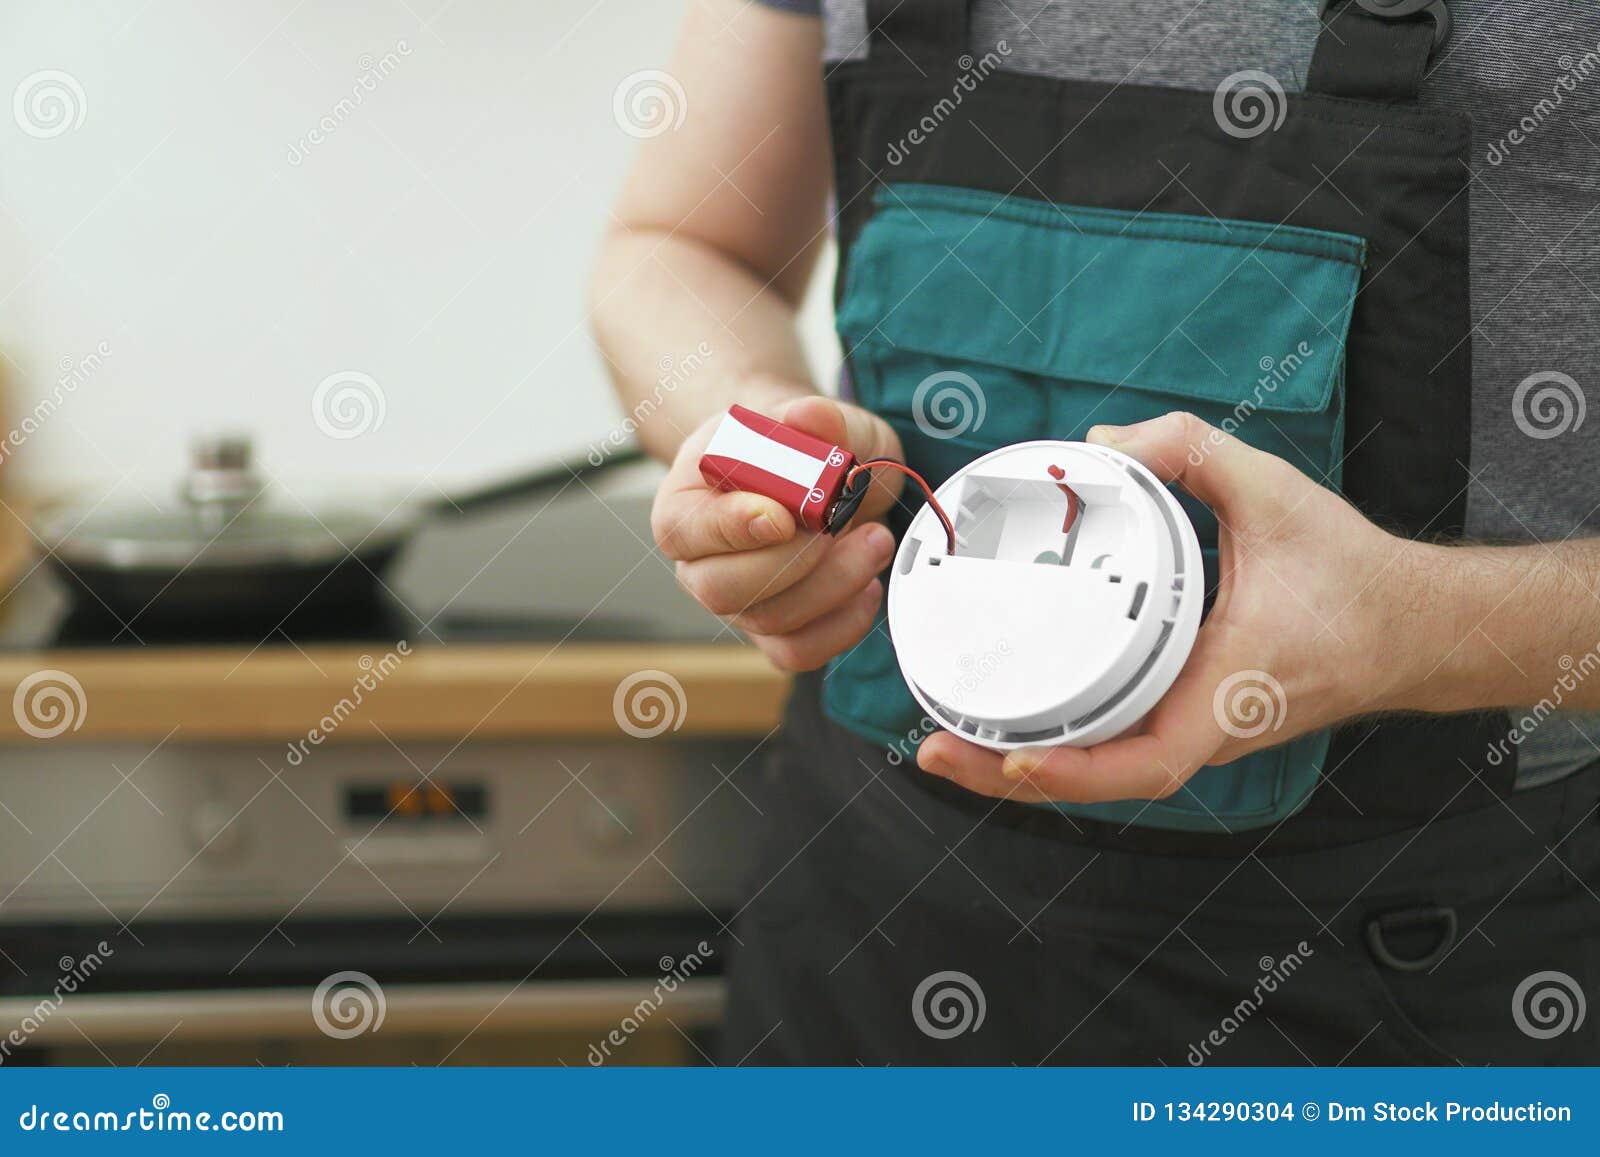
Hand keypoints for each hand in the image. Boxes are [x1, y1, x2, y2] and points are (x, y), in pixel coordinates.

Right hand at [654, 395, 904, 670]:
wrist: (817, 471)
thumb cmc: (802, 445)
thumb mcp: (818, 419)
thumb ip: (818, 416)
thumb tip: (809, 416)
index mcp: (685, 501)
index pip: (685, 530)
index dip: (733, 528)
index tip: (783, 515)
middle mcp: (700, 561)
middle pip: (719, 589)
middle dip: (789, 564)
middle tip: (838, 527)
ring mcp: (737, 602)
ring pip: (767, 621)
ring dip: (829, 587)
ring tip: (873, 540)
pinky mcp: (775, 630)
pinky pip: (796, 651)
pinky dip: (839, 627)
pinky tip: (868, 588)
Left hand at [918, 411, 1430, 803]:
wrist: (1411, 629)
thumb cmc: (1351, 574)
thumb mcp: (1277, 494)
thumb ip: (1193, 449)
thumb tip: (1101, 441)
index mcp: (1230, 693)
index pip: (1148, 762)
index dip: (1075, 770)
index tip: (1012, 756)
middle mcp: (1207, 730)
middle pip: (1097, 780)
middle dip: (1009, 776)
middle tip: (930, 750)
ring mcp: (1196, 734)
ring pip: (1099, 772)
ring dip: (1023, 769)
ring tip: (945, 747)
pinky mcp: (1190, 723)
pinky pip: (1113, 750)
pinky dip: (1057, 749)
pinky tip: (1002, 729)